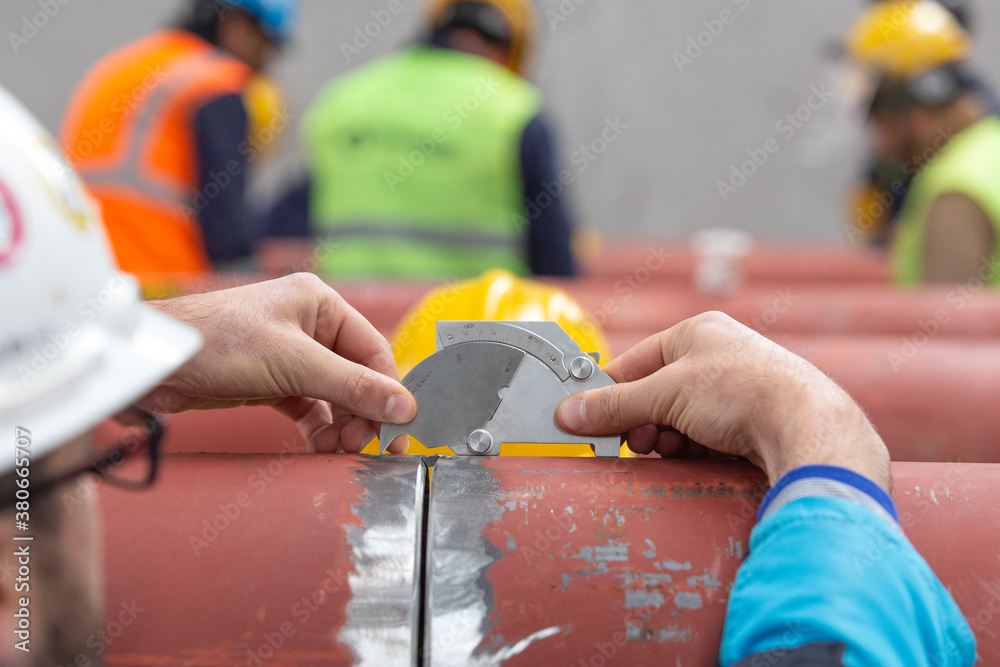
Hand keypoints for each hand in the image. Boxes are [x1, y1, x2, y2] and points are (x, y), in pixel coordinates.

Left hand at [143, 274, 415, 453]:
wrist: (154, 363)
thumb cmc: (217, 343)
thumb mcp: (294, 364)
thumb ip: (353, 386)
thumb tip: (405, 406)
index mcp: (321, 304)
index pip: (373, 351)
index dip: (388, 392)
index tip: (400, 428)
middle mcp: (309, 325)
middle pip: (357, 376)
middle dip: (364, 413)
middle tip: (366, 446)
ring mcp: (290, 354)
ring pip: (334, 395)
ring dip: (343, 424)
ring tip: (341, 448)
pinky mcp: (271, 381)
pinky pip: (310, 407)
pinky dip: (319, 427)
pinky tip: (321, 446)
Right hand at [556, 312, 888, 487]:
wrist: (808, 426)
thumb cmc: (743, 390)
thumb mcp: (666, 393)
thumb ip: (615, 404)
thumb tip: (570, 412)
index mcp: (698, 332)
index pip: (636, 361)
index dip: (612, 392)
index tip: (588, 417)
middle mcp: (719, 356)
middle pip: (657, 394)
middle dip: (642, 422)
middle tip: (633, 443)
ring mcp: (738, 390)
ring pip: (681, 419)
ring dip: (665, 438)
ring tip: (666, 450)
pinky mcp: (752, 422)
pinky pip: (705, 437)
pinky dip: (692, 449)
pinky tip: (691, 457)